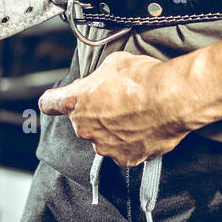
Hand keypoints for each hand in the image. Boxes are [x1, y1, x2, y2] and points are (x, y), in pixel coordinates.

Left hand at [38, 50, 191, 166]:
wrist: (172, 99)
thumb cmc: (143, 78)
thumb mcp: (114, 63)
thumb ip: (99, 77)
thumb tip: (103, 80)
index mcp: (75, 102)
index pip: (49, 104)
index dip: (53, 101)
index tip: (55, 101)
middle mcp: (85, 128)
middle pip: (82, 121)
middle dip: (96, 112)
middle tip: (118, 100)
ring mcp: (104, 146)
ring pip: (103, 138)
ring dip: (114, 129)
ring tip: (136, 114)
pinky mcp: (125, 159)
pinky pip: (124, 151)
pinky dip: (132, 142)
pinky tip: (144, 128)